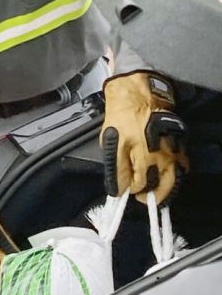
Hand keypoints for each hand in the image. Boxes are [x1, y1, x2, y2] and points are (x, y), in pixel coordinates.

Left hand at [100, 71, 187, 204]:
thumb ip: (116, 169)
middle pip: (164, 185)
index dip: (133, 190)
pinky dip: (177, 175)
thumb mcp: (111, 142)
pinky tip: (169, 177)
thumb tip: (118, 188)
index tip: (127, 191)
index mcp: (144, 156)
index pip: (141, 184)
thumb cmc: (124, 116)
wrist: (139, 95)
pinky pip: (183, 165)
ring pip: (176, 178)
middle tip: (145, 199)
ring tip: (159, 194)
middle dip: (155, 196)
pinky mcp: (180, 143)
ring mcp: (174, 150)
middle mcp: (163, 156)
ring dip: (169, 189)